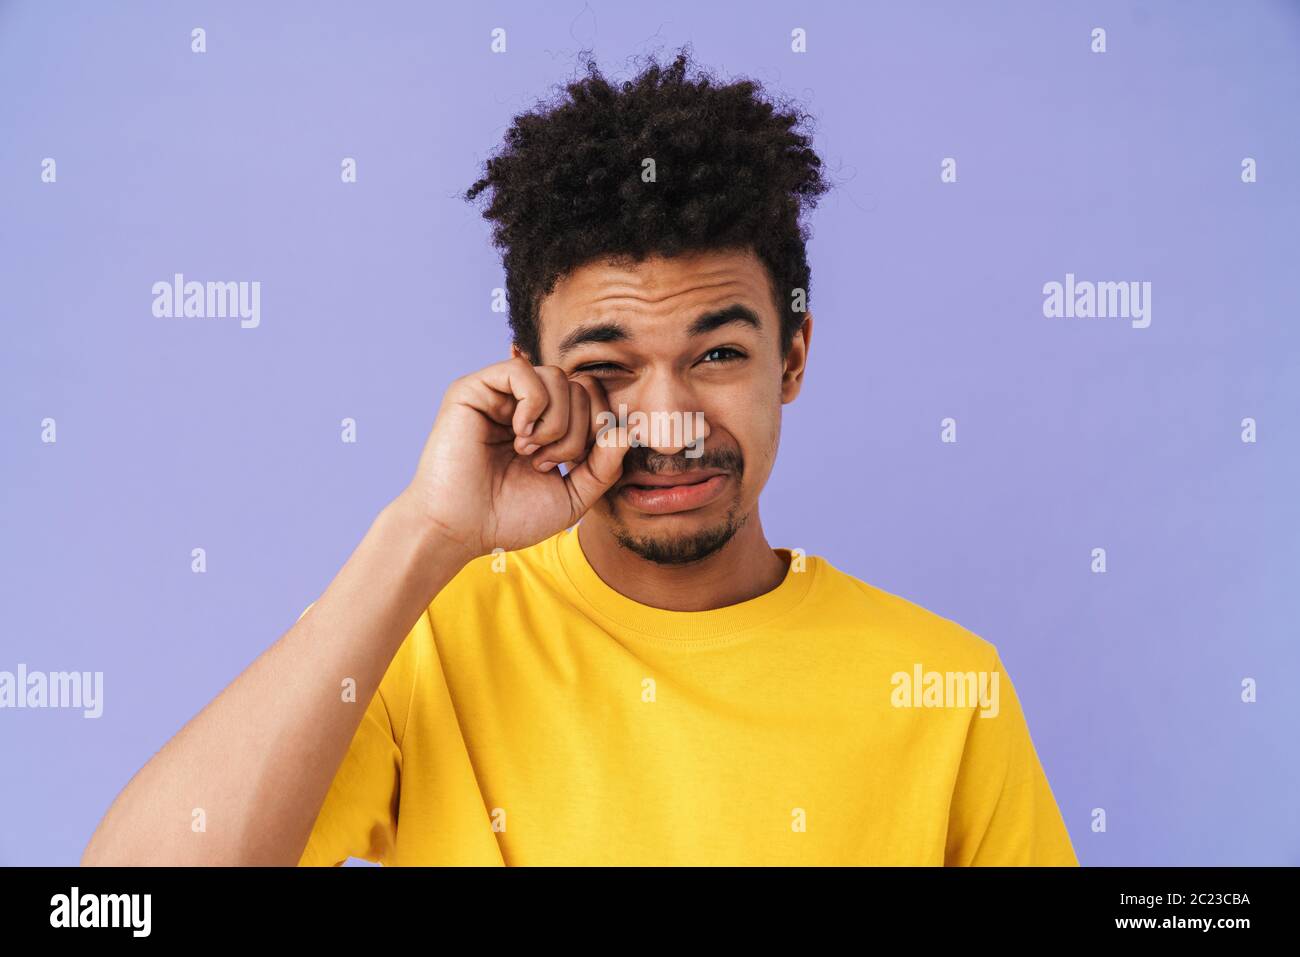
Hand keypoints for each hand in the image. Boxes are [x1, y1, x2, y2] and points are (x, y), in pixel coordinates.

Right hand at [397, 357, 632, 559]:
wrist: (462, 530)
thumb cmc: (510, 516)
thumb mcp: (574, 495)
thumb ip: (604, 466)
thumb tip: (624, 429)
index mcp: (548, 423)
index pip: (593, 398)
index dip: (598, 428)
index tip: (573, 465)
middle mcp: (524, 404)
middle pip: (580, 387)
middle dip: (577, 432)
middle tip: (545, 464)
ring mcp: (499, 394)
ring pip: (557, 377)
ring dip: (555, 423)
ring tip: (529, 453)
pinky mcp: (474, 389)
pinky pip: (522, 371)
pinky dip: (532, 406)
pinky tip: (518, 435)